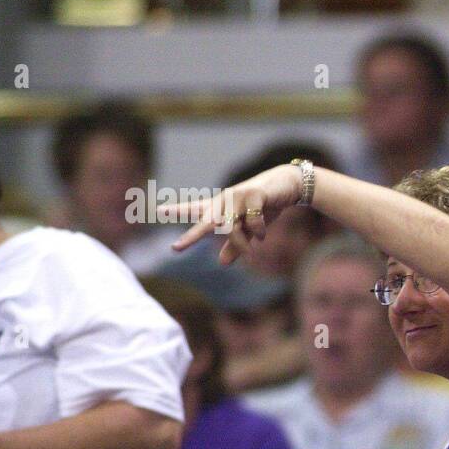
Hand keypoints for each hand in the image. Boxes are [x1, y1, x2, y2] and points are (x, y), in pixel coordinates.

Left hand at [165, 164, 303, 266]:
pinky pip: (253, 221)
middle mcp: (226, 201)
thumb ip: (236, 245)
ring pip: (232, 228)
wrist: (288, 185)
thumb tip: (222, 263)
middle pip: (206, 222)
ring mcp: (239, 198)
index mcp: (222, 207)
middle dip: (192, 236)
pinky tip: (263, 234)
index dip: (177, 210)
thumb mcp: (250, 229)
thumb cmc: (266, 205)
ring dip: (241, 244)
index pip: (196, 208)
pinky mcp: (254, 196)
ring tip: (251, 253)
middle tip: (176, 248)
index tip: (160, 211)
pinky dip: (258, 231)